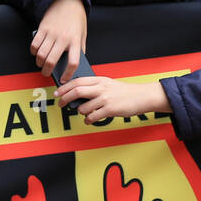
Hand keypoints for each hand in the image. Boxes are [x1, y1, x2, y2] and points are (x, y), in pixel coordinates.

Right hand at [32, 0, 86, 80]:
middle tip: (46, 73)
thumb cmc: (76, 19)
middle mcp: (63, 38)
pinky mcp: (42, 28)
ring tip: (41, 64)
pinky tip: (36, 53)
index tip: (64, 80)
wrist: (67, 1)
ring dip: (39, 62)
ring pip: (40, 54)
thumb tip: (75, 64)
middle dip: (47, 71)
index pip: (73, 62)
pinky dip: (33, 51)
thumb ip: (80, 48)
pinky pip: (34, 44)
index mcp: (76, 41)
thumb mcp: (83, 34)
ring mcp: (51, 33)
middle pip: (52, 61)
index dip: (68, 74)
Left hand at [55, 77, 169, 123]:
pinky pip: (92, 117)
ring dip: (81, 112)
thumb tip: (76, 95)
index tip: (58, 93)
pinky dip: (89, 120)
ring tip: (87, 113)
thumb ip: (94, 87)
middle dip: (65, 99)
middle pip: (76, 92)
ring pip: (83, 108)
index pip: (77, 81)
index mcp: (100, 80)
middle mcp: (102, 88)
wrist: (143, 96)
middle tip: (61, 104)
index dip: (64, 87)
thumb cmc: (125, 92)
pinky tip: (91, 119)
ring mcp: (106, 99)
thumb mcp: (109, 84)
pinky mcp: (110, 109)